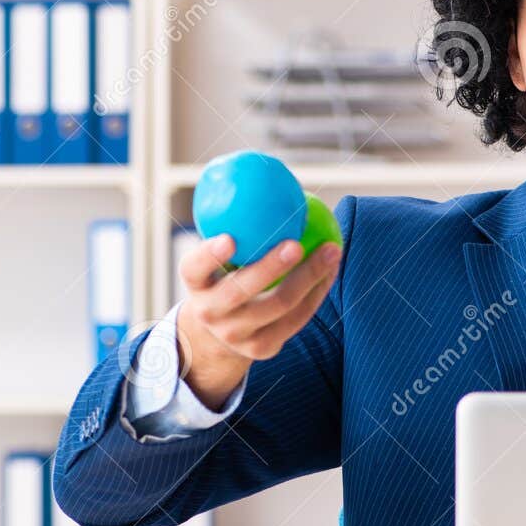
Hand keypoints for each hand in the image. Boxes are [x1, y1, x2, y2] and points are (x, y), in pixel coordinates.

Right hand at [175, 233, 341, 410]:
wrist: (217, 333)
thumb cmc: (224, 277)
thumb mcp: (215, 259)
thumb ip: (231, 225)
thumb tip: (264, 176)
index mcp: (195, 284)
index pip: (194, 268)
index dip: (209, 255)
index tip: (229, 237)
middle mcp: (210, 312)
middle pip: (240, 291)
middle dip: (269, 268)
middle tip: (296, 243)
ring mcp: (235, 335)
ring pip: (278, 306)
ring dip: (309, 277)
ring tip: (331, 250)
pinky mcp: (261, 349)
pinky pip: (297, 319)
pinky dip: (317, 293)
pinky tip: (331, 270)